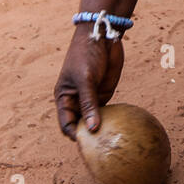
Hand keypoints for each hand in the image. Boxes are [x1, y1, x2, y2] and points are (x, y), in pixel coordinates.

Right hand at [54, 25, 123, 139]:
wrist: (102, 36)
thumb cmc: (87, 55)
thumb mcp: (86, 79)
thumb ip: (89, 103)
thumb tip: (92, 129)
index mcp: (64, 98)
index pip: (67, 124)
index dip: (75, 134)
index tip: (87, 144)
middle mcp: (76, 101)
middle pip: (80, 125)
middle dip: (89, 135)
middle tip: (102, 147)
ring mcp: (91, 98)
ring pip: (94, 121)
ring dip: (101, 129)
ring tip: (112, 141)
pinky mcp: (105, 94)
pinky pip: (106, 112)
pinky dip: (110, 120)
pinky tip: (119, 127)